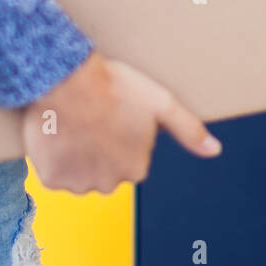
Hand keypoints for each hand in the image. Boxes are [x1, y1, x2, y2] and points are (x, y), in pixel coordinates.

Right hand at [22, 50, 220, 193]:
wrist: (69, 82)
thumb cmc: (117, 88)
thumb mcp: (162, 105)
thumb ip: (190, 131)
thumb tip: (215, 150)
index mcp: (136, 169)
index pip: (130, 157)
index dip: (121, 134)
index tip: (115, 114)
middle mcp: (109, 184)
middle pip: (104, 168)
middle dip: (99, 149)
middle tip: (94, 118)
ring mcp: (78, 183)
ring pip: (78, 171)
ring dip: (76, 155)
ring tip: (75, 123)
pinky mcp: (51, 178)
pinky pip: (53, 171)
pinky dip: (53, 157)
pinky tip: (58, 134)